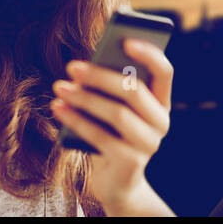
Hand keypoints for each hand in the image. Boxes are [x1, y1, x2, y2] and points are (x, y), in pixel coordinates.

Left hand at [50, 38, 174, 215]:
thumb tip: (87, 63)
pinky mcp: (130, 163)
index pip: (164, 71)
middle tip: (72, 66)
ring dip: (85, 98)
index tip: (124, 40)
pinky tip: (58, 107)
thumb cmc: (111, 134)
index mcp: (161, 102)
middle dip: (101, 76)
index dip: (148, 54)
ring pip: (117, 113)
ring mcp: (148, 144)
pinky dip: (76, 120)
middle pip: (135, 91)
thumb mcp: (114, 107)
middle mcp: (161, 122)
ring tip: (59, 87)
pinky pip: (101, 136)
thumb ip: (110, 86)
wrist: (116, 183)